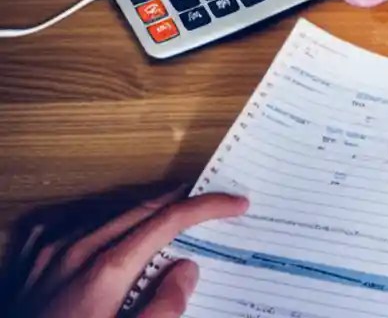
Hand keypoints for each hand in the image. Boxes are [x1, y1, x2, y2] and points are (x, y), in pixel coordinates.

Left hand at [10, 188, 247, 317]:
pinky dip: (101, 220)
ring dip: (144, 210)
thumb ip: (163, 309)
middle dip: (182, 202)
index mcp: (106, 270)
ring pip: (108, 212)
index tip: (235, 205)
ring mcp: (50, 254)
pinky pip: (72, 225)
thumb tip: (187, 270)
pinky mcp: (31, 263)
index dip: (207, 207)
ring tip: (169, 215)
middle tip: (211, 205)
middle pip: (142, 208)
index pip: (169, 221)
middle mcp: (77, 251)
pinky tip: (109, 228)